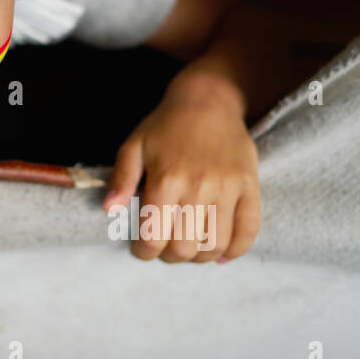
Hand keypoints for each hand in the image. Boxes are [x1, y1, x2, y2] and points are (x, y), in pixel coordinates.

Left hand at [102, 93, 259, 263]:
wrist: (208, 101)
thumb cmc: (166, 126)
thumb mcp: (134, 146)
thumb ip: (121, 179)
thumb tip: (109, 210)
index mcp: (167, 179)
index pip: (153, 236)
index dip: (144, 252)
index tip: (141, 250)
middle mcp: (199, 187)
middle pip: (184, 247)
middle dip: (169, 256)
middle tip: (164, 249)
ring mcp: (228, 188)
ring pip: (215, 244)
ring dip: (199, 257)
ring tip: (189, 249)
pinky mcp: (250, 187)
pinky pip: (248, 230)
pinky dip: (235, 250)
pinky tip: (221, 253)